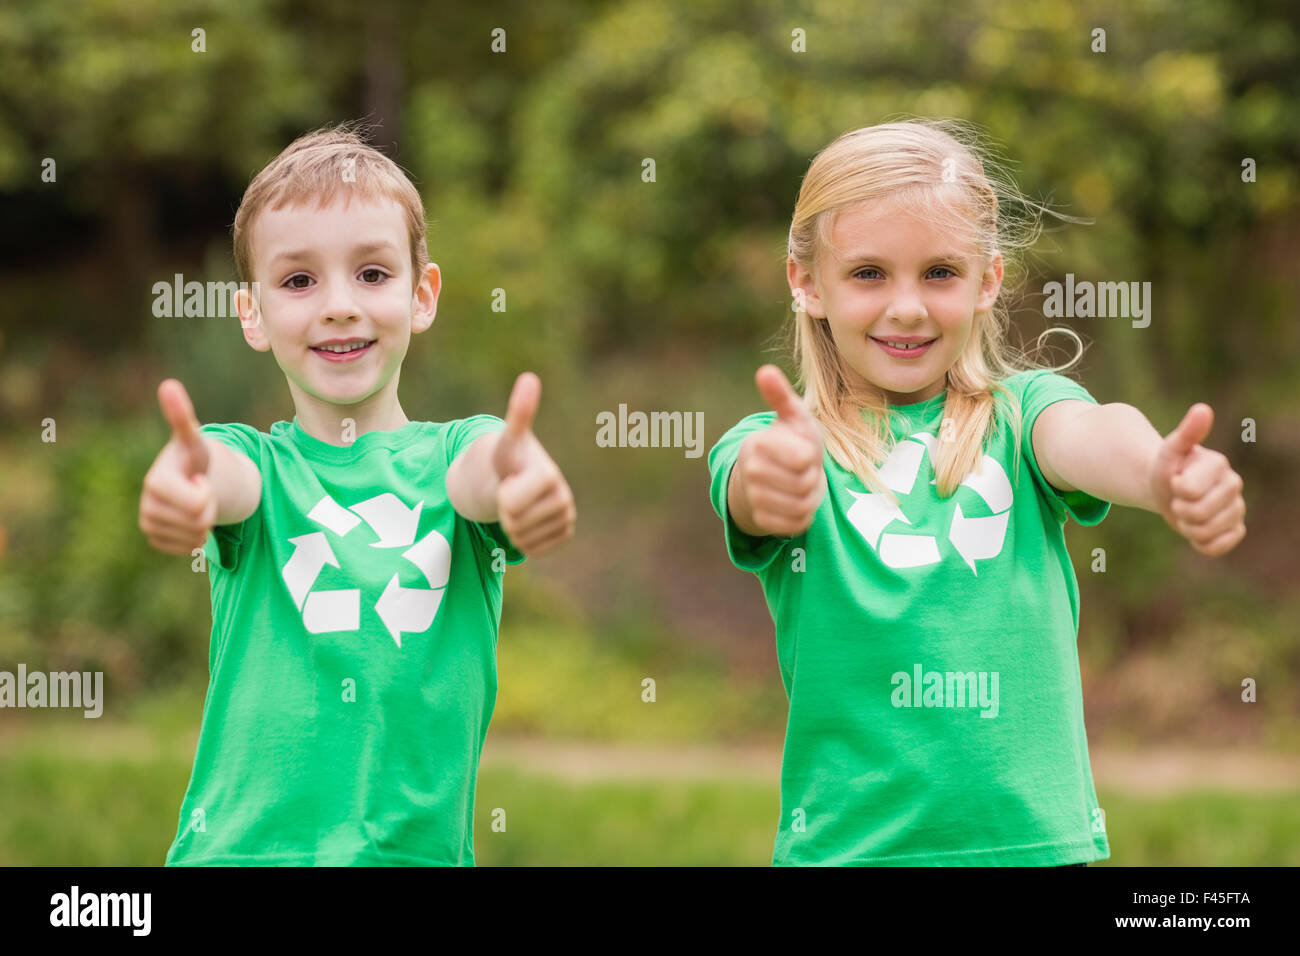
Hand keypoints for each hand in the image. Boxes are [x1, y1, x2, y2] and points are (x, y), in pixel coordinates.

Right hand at [139, 379, 216, 553]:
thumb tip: (169, 385)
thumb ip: (182, 416)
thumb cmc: (193, 455)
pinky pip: (188, 549)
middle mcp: (146, 504)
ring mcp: (149, 523)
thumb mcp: (194, 438)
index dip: (207, 494)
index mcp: (155, 481)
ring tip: (194, 502)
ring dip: (204, 523)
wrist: (186, 477)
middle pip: (199, 523)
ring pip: (195, 538)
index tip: (199, 479)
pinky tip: (190, 518)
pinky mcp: (155, 539)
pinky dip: (197, 538)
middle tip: (199, 490)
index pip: (197, 505)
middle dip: (209, 508)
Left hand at [491, 372, 575, 555]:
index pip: (510, 505)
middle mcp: (565, 499)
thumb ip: (519, 413)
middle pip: (515, 525)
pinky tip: (527, 520)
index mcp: (550, 476)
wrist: (517, 478)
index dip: (501, 496)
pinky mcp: (565, 535)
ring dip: (512, 526)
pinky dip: (523, 540)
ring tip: (518, 505)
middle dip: (505, 512)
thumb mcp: (507, 438)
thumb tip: (530, 378)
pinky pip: (533, 550)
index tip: (510, 480)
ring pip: (522, 541)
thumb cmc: (509, 458)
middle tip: (512, 492)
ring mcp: (567, 519)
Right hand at [734, 364, 826, 536]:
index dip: (812, 456)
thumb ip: (780, 396)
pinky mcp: (761, 520)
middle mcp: (749, 472)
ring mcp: (753, 498)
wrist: (767, 476)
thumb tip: (764, 370)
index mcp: (757, 444)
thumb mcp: (792, 417)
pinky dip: (804, 516)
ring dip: (810, 497)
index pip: (804, 459)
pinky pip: (797, 524)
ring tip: (801, 484)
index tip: (803, 450)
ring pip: (803, 507)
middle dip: (812, 477)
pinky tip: (795, 502)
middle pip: (805, 484)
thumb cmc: (788, 442)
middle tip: (804, 469)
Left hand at [1149, 403, 1245, 556]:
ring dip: (1187, 527)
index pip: (1189, 491)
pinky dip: (1200, 543)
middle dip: (1179, 510)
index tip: (1175, 481)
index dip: (1175, 491)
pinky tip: (1196, 530)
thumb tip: (1203, 409)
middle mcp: (1234, 485)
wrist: (1170, 488)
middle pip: (1197, 514)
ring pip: (1206, 532)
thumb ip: (1186, 433)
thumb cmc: (1169, 467)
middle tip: (1178, 499)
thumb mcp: (1170, 450)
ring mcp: (1237, 508)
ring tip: (1186, 512)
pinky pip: (1218, 547)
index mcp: (1219, 465)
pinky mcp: (1236, 528)